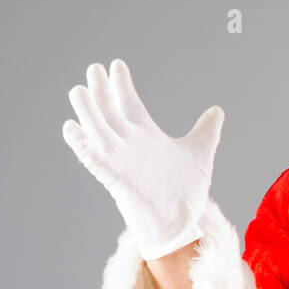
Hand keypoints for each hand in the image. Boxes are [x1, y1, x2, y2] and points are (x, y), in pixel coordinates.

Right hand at [62, 59, 224, 260]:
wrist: (182, 224)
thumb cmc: (187, 191)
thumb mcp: (200, 154)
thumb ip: (206, 131)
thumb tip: (218, 110)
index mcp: (147, 136)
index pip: (130, 104)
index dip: (123, 85)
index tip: (116, 64)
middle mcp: (130, 145)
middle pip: (110, 112)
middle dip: (102, 91)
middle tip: (93, 68)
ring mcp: (120, 161)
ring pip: (98, 132)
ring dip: (87, 112)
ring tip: (78, 91)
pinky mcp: (114, 179)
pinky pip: (93, 160)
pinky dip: (81, 145)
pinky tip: (71, 128)